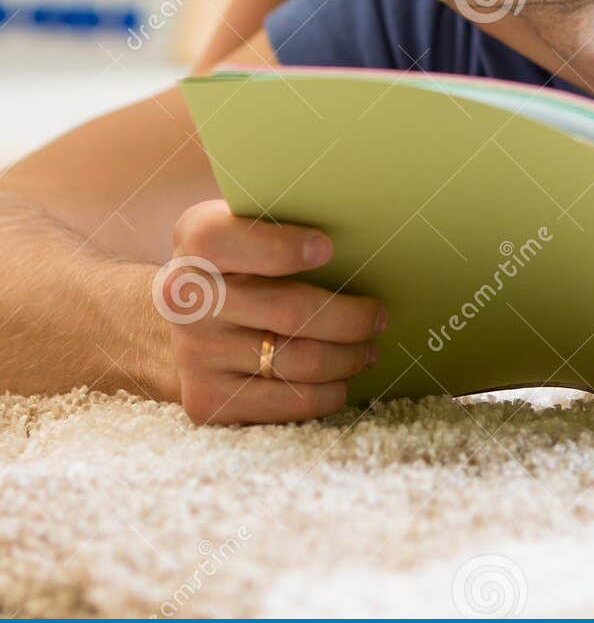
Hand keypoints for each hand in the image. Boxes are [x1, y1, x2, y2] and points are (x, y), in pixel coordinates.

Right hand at [157, 200, 386, 424]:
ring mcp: (193, 353)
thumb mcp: (247, 224)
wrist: (189, 317)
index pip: (228, 241)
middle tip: (378, 316)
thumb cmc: (243, 260)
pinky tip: (341, 380)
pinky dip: (327, 394)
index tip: (328, 249)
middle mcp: (186, 298)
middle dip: (349, 317)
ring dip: (348, 357)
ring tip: (368, 349)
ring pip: (298, 361)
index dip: (280, 247)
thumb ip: (285, 218)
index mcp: (196, 240)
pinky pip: (286, 404)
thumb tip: (359, 225)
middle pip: (288, 311)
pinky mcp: (206, 400)